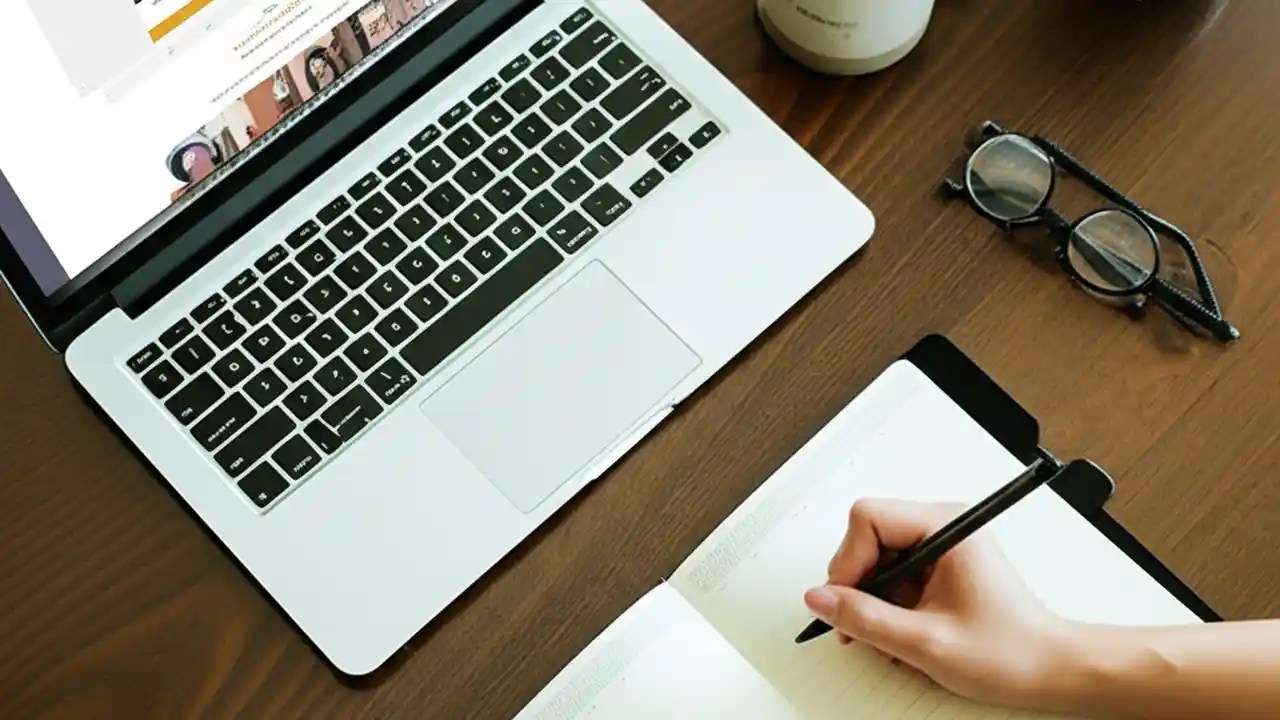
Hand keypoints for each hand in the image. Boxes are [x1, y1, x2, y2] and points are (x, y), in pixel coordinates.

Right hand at [803, 499, 1070, 709]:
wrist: (1051, 670)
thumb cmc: (1011, 652)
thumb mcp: (925, 641)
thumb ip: (865, 618)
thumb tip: (820, 599)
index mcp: (946, 527)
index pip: (868, 519)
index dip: (847, 562)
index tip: (842, 601)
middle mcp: (945, 527)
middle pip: (868, 537)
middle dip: (856, 585)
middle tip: (857, 625)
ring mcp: (944, 545)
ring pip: (878, 559)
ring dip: (873, 600)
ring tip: (887, 637)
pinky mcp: (942, 565)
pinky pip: (895, 575)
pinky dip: (888, 606)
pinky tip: (901, 633)